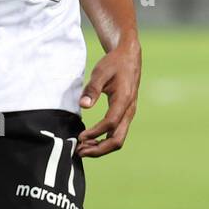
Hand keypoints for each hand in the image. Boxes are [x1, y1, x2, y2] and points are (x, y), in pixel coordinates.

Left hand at [76, 40, 140, 156]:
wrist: (129, 57)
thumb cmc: (114, 63)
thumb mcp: (100, 72)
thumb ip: (92, 89)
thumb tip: (83, 105)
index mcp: (124, 100)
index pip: (110, 123)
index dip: (95, 133)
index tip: (79, 137)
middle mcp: (129, 111)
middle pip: (117, 140)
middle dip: (98, 150)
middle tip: (79, 152)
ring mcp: (128, 114)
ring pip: (118, 139)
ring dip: (100, 147)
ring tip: (82, 149)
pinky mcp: (125, 115)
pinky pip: (116, 133)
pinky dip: (103, 140)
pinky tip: (90, 140)